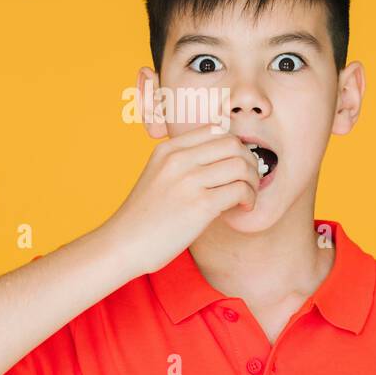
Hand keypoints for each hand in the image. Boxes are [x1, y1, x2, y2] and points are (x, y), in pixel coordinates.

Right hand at [101, 124, 260, 276]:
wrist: (123, 244)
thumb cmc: (143, 218)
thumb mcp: (157, 176)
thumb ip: (183, 164)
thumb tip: (223, 162)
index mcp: (167, 149)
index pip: (215, 130)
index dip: (234, 145)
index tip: (236, 164)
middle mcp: (178, 160)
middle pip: (233, 144)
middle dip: (249, 161)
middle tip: (248, 180)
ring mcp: (188, 181)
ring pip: (241, 166)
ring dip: (253, 181)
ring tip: (247, 196)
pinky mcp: (200, 205)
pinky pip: (240, 190)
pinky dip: (249, 198)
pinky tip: (242, 207)